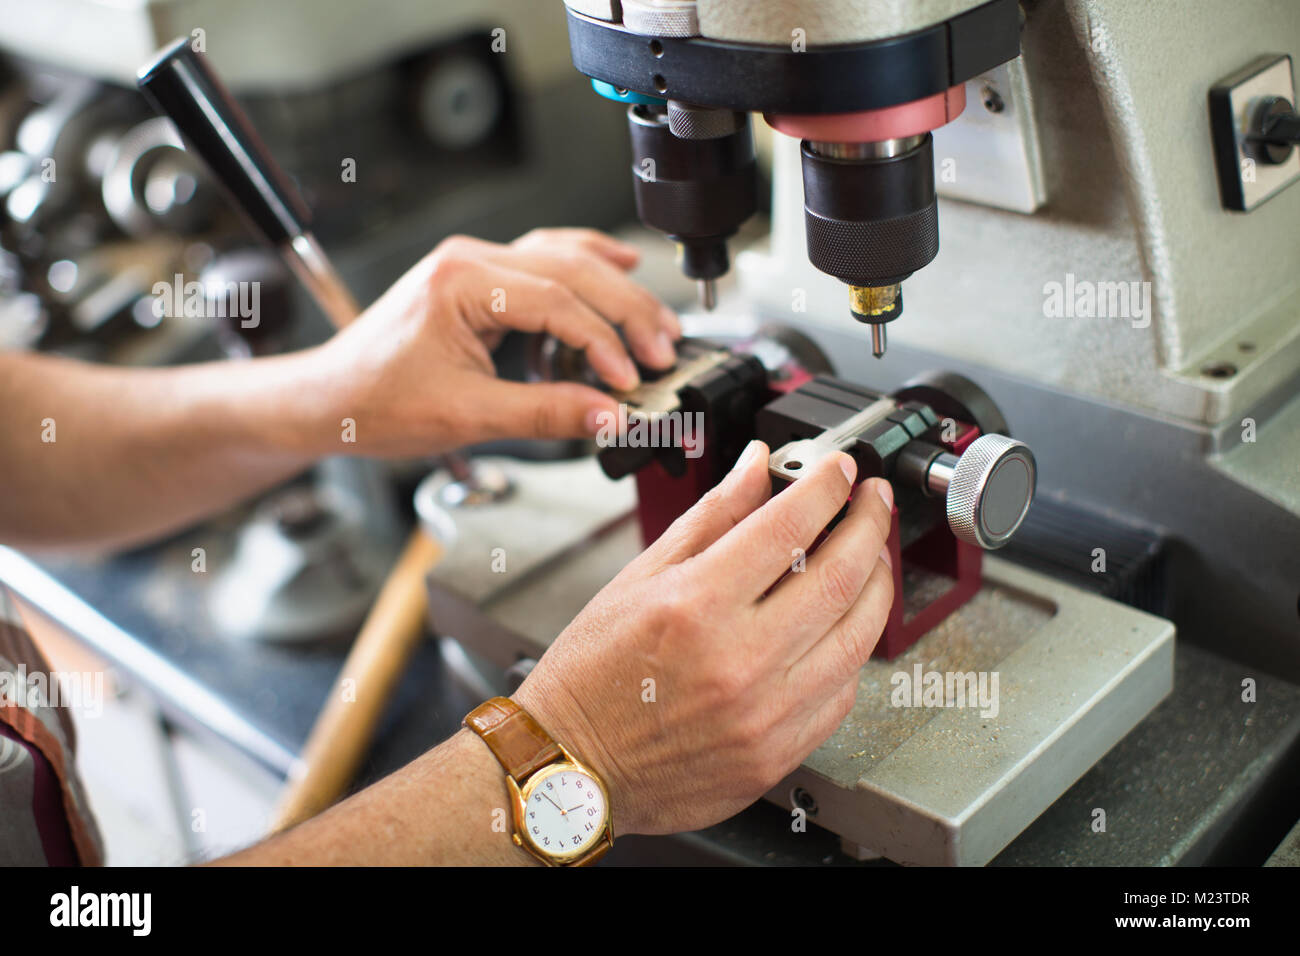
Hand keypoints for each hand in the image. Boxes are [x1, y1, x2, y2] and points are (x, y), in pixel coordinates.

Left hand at [315, 228, 679, 456]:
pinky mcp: (478, 280)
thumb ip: (545, 414)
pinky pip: (544, 261)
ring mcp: (474, 265)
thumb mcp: (466, 416)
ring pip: (564, 258)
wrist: (326, 401)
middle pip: (571, 268)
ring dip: (614, 288)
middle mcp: (469, 259)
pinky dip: (585, 269)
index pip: (555, 300)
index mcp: (460, 280)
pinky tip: (617, 268)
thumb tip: (608, 417)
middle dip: (625, 309)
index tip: (630, 378)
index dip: (602, 341)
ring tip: (655, 321)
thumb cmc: (373, 402)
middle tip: (663, 348)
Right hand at [514, 442, 895, 834]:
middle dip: (870, 525)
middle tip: (872, 502)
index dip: (827, 485)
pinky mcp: (777, 754)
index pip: (790, 525)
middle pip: (841, 575)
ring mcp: (765, 713)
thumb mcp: (640, 577)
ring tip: (870, 558)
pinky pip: (842, 693)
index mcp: (697, 605)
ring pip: (858, 635)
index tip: (840, 470)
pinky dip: (851, 649)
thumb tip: (757, 468)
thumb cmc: (592, 674)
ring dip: (876, 585)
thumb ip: (711, 517)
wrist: (573, 764)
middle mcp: (738, 660)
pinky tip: (840, 626)